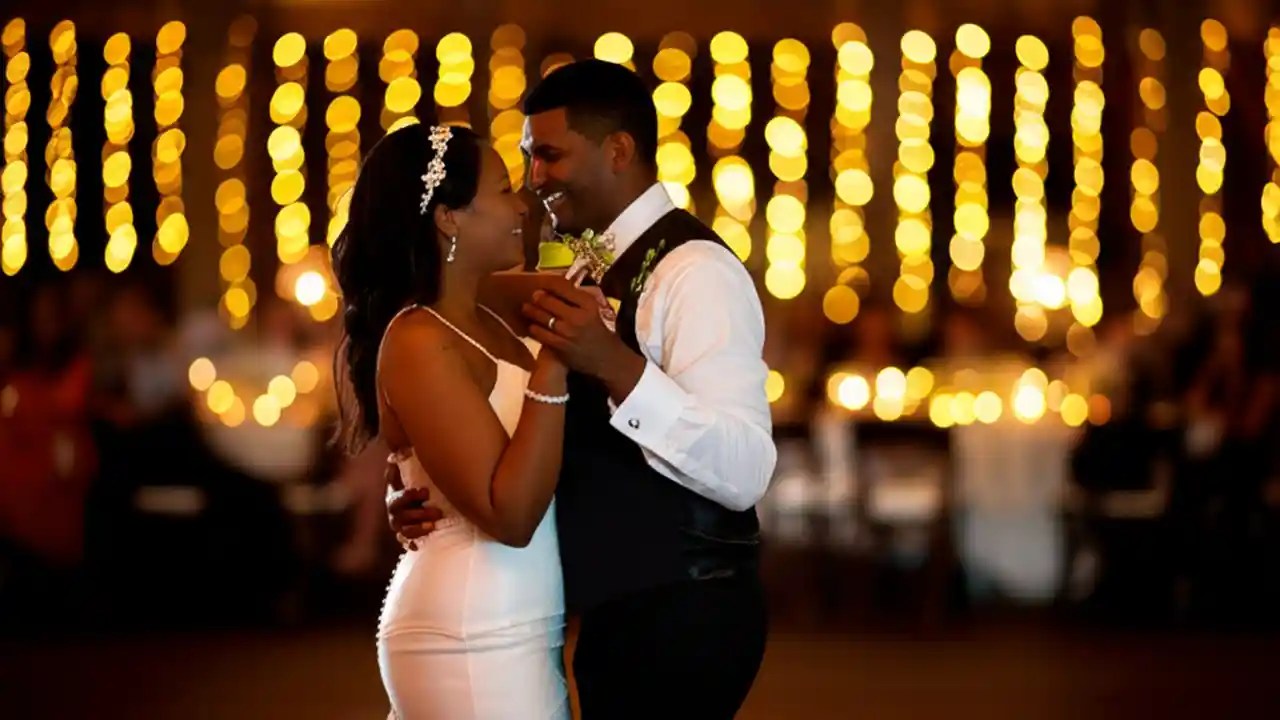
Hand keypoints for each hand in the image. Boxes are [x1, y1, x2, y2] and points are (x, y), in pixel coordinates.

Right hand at [386, 459, 443, 549]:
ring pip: (404, 531)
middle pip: (401, 516)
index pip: (397, 497)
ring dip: (418, 529)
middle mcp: (395, 513)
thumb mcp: (411, 472)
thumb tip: (401, 449)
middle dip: (419, 514)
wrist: (419, 503)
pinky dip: (413, 544)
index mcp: (394, 496)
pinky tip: (419, 546)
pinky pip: (407, 543)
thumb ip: (405, 462)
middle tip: (438, 511)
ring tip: (433, 526)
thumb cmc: (417, 484)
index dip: (410, 496)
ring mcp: (400, 526)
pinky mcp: (408, 537)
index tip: (425, 492)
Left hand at [522, 278, 641, 389]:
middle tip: (534, 295)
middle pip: (549, 301)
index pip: (563, 287)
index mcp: (588, 304)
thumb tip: (560, 286)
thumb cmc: (601, 332)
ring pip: (542, 317)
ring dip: (531, 311)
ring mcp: (567, 332)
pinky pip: (541, 334)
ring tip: (526, 308)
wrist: (607, 359)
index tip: (544, 283)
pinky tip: (532, 326)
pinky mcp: (560, 346)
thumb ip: (579, 299)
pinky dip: (535, 328)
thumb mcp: (596, 310)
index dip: (550, 284)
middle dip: (538, 297)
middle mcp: (577, 316)